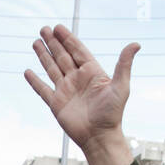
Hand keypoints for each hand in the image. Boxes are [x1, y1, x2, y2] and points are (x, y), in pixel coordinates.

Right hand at [26, 24, 138, 164]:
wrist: (100, 137)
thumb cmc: (113, 114)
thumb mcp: (121, 86)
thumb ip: (124, 64)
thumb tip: (136, 44)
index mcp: (91, 73)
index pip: (77, 51)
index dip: (67, 39)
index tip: (58, 27)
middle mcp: (77, 80)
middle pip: (62, 56)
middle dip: (53, 43)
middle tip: (44, 29)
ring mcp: (65, 91)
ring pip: (51, 69)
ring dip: (43, 56)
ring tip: (36, 42)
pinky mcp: (56, 104)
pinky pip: (43, 90)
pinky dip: (35, 81)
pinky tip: (28, 71)